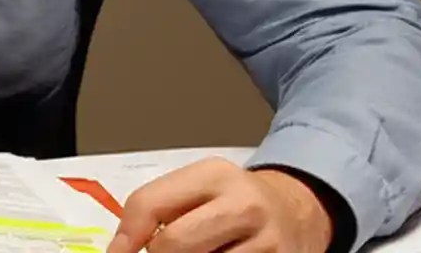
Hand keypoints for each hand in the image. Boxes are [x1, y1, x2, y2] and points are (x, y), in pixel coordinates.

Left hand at [107, 157, 334, 252]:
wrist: (299, 211)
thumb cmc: (233, 201)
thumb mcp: (200, 188)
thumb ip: (161, 208)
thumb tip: (122, 248)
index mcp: (214, 175)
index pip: (149, 203)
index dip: (125, 236)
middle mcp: (244, 205)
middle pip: (174, 245)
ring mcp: (268, 242)